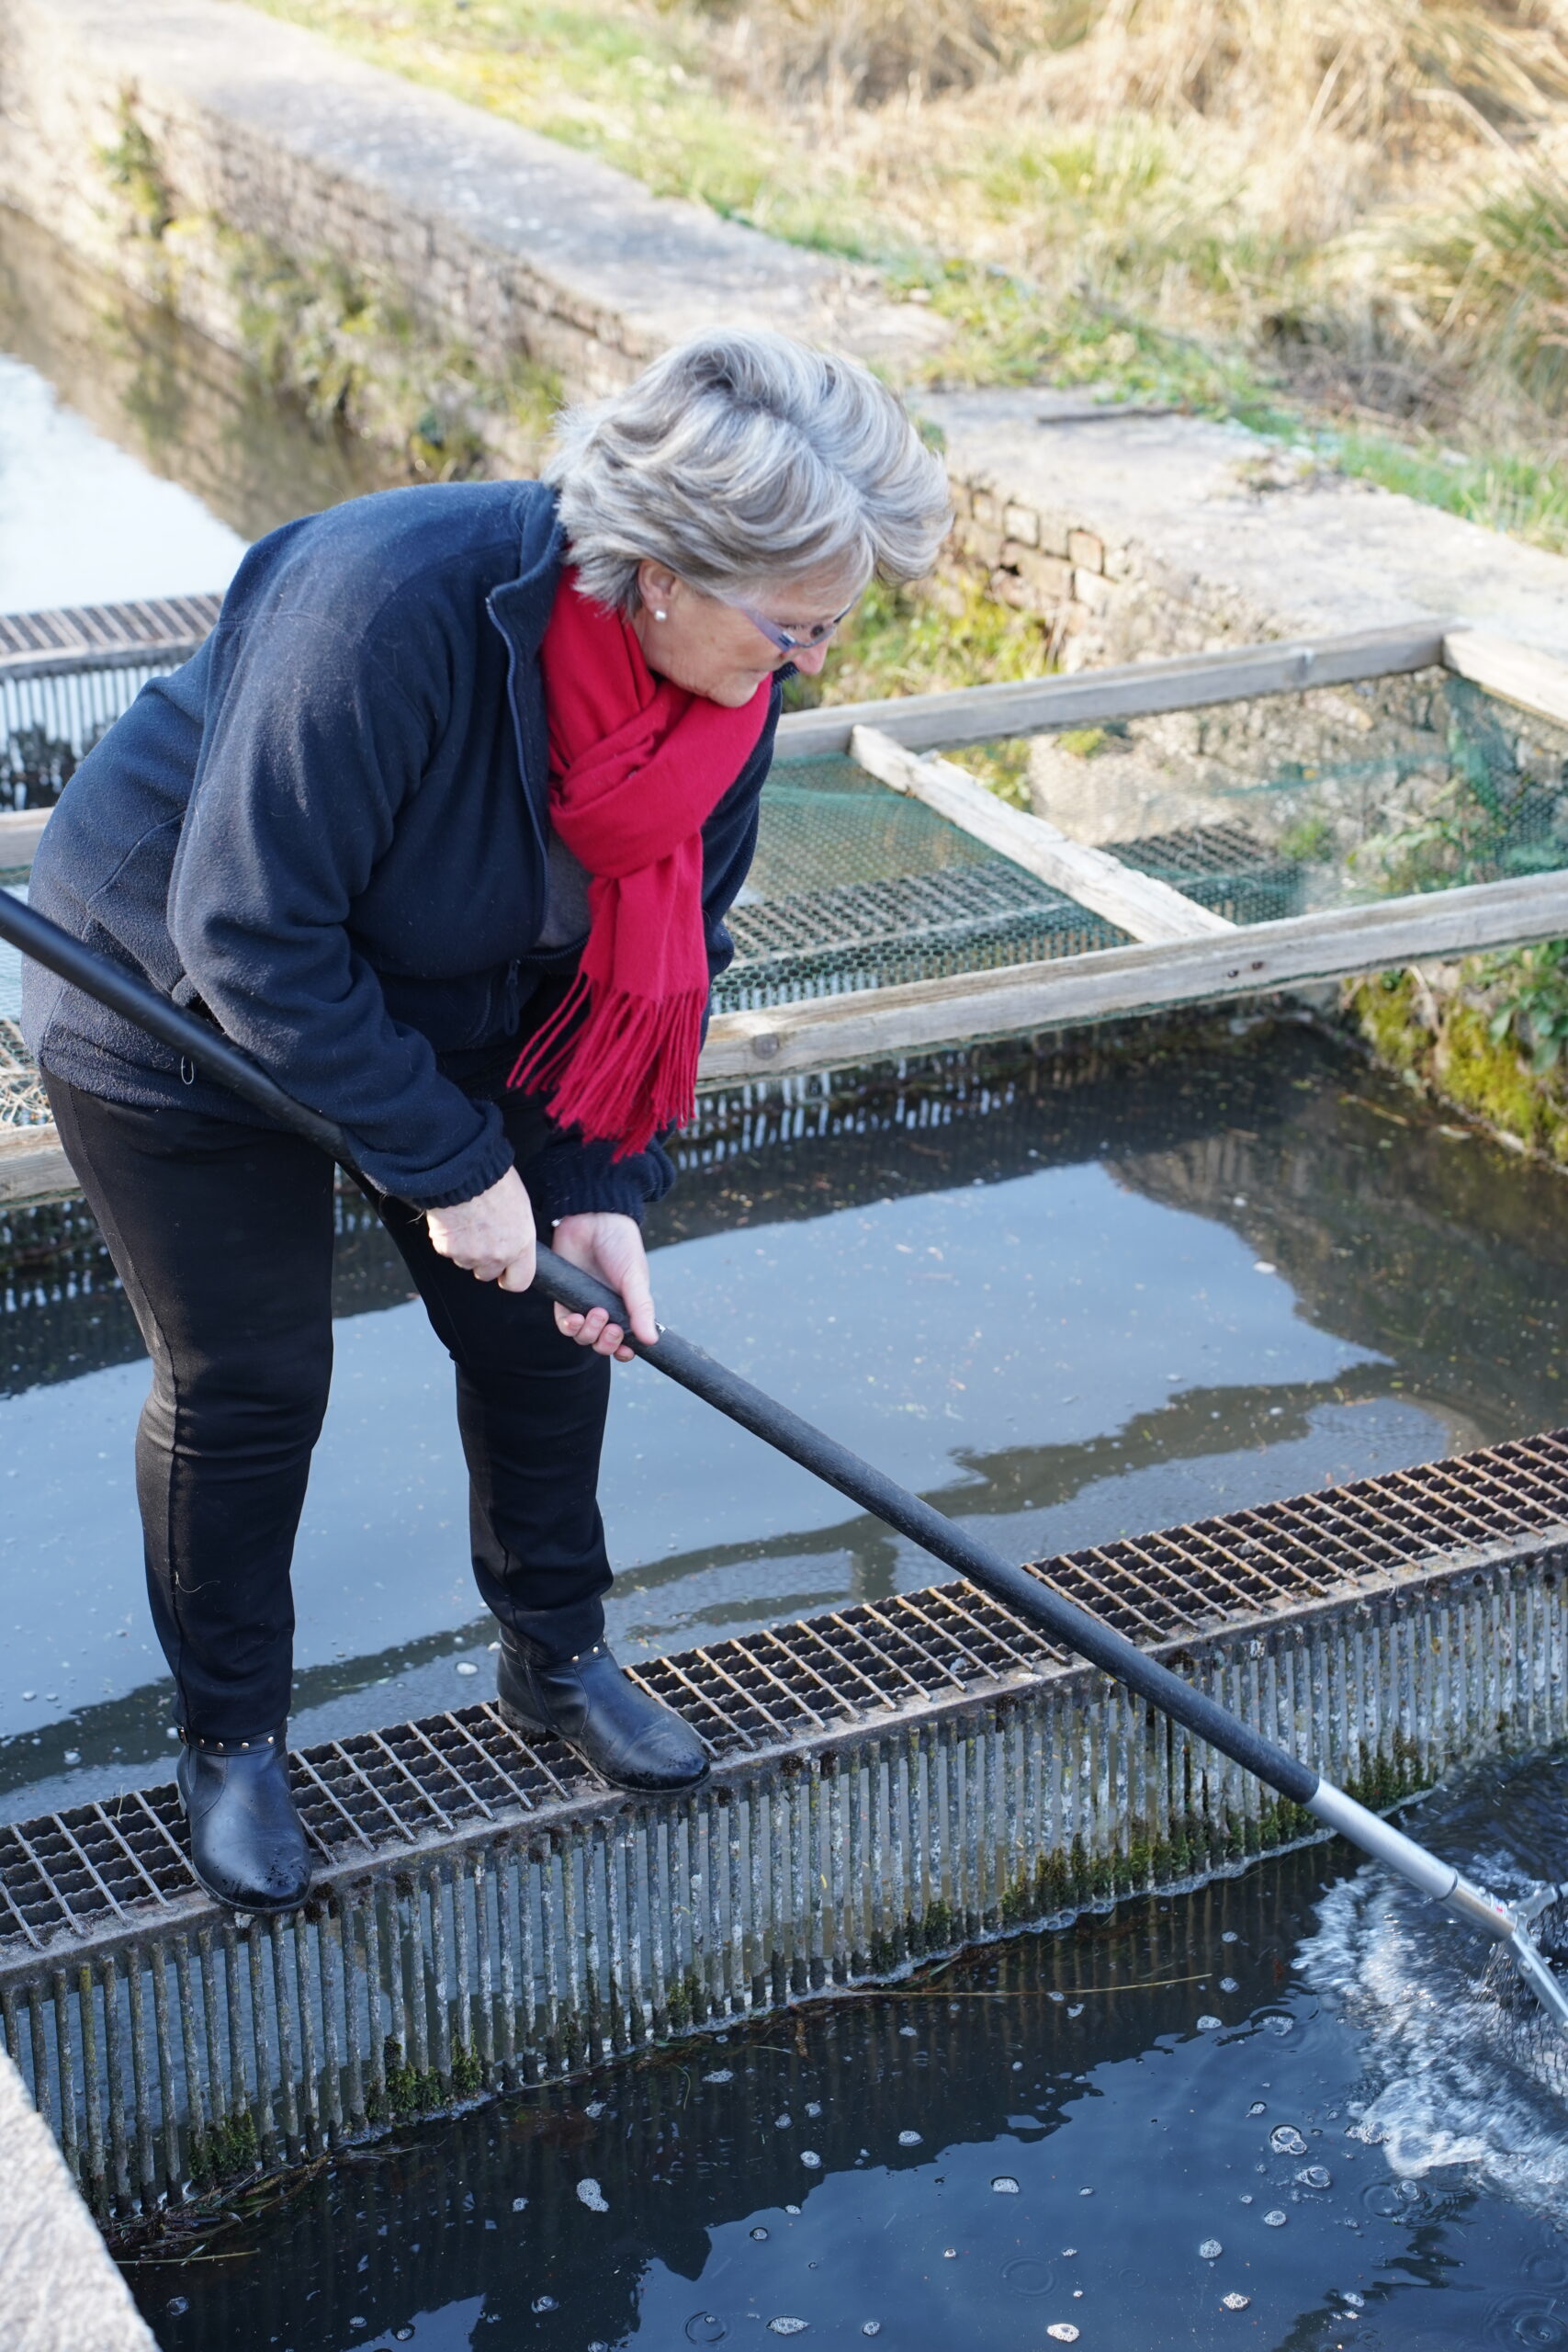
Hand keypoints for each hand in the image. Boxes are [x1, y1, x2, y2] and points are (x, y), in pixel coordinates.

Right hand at [425, 1166, 536, 1291]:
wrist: (463, 1172)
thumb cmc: (494, 1180)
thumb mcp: (520, 1206)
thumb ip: (517, 1233)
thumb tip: (513, 1237)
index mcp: (520, 1245)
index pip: (519, 1282)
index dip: (510, 1277)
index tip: (506, 1271)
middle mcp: (496, 1255)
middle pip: (487, 1274)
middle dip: (484, 1260)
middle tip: (481, 1237)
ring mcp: (469, 1255)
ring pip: (465, 1262)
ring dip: (465, 1249)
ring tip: (467, 1222)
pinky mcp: (446, 1248)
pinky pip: (447, 1250)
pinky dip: (448, 1239)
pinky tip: (454, 1219)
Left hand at [550, 1212, 655, 1361]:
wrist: (592, 1219)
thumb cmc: (620, 1245)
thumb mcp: (635, 1277)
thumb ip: (641, 1309)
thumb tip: (652, 1340)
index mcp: (627, 1306)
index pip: (626, 1340)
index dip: (624, 1350)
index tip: (625, 1349)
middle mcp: (606, 1309)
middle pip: (603, 1343)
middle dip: (607, 1343)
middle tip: (612, 1328)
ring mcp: (584, 1303)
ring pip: (583, 1337)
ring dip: (589, 1333)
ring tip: (596, 1313)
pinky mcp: (564, 1296)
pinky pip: (564, 1323)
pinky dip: (569, 1326)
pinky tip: (575, 1317)